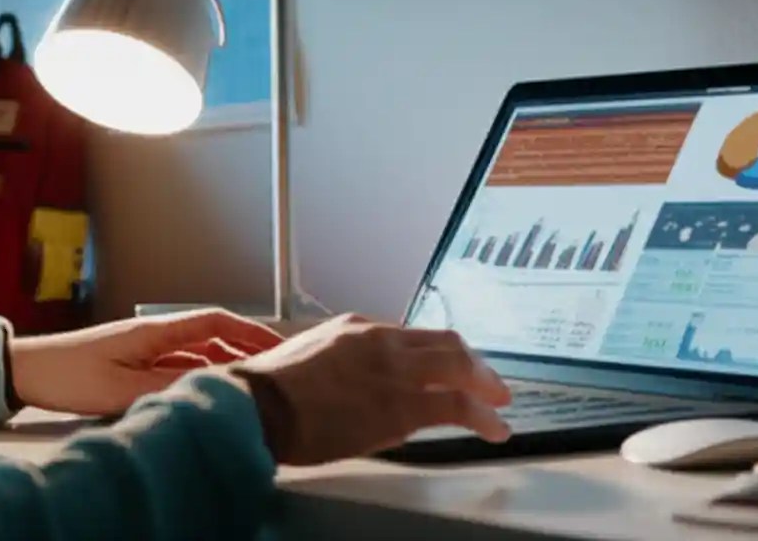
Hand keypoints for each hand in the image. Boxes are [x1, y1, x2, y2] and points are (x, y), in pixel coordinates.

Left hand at [8, 309, 283, 415]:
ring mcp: (146, 348)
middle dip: (247, 345)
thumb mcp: (121, 389)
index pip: (215, 321)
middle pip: (213, 334)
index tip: (277, 344)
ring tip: (254, 379)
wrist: (27, 370)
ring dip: (227, 360)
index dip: (249, 330)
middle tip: (277, 365)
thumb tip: (212, 387)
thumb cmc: (68, 375)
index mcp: (155, 331)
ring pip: (198, 351)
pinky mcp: (135, 363)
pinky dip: (203, 373)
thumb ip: (168, 388)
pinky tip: (213, 388)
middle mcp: (155, 334)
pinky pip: (180, 364)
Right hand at [228, 313, 511, 465]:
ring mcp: (395, 371)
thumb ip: (346, 365)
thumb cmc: (270, 392)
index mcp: (358, 329)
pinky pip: (457, 407)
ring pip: (459, 368)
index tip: (449, 365)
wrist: (257, 406)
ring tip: (499, 404)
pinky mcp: (402, 406)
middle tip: (488, 381)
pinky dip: (483, 417)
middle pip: (446, 343)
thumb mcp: (311, 360)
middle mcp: (382, 342)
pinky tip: (494, 429)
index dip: (439, 352)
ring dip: (486, 386)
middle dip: (473, 362)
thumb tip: (369, 389)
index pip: (413, 335)